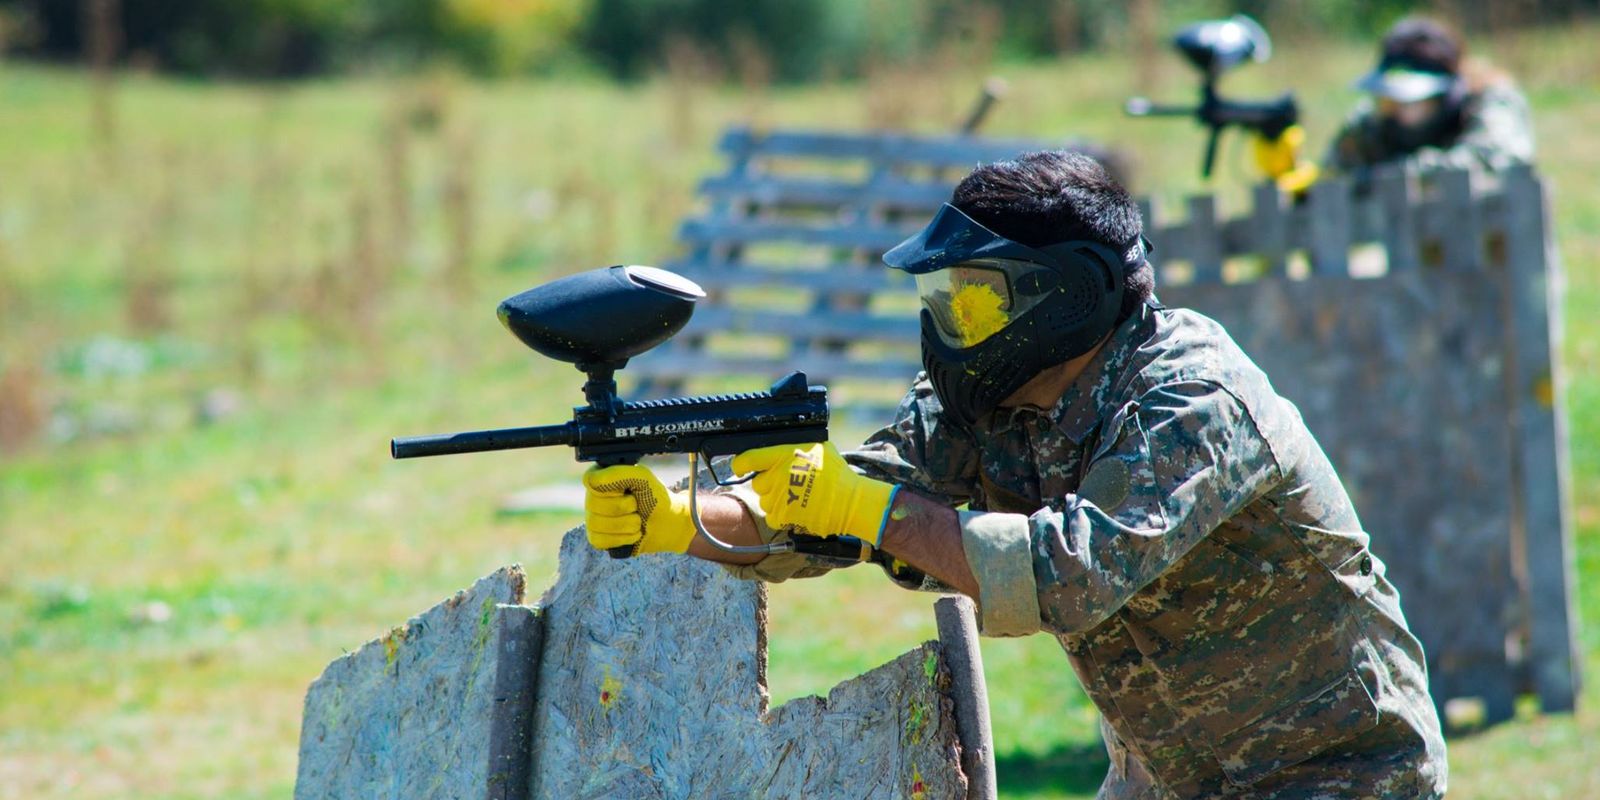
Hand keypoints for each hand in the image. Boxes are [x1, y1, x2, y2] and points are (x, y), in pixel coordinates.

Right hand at [583, 464, 695, 555]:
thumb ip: (620, 473)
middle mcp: (592, 497)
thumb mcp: (643, 478)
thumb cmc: (654, 498)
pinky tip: (633, 533)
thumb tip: (593, 480)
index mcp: (601, 477)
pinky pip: (598, 540)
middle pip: (593, 503)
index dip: (612, 488)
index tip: (627, 489)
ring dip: (626, 524)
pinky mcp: (597, 538)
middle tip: (636, 505)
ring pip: (595, 523)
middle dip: (623, 506)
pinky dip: (622, 538)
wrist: (667, 524)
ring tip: (638, 521)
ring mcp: (592, 518)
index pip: (590, 480)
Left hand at [731, 441, 898, 545]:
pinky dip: (781, 515)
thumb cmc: (837, 474)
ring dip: (775, 500)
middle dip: (768, 483)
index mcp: (783, 455)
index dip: (740, 464)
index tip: (740, 467)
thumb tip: (783, 446)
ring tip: (795, 497)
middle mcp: (777, 476)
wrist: (849, 501)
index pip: (748, 459)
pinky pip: (772, 516)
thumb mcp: (818, 447)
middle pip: (757, 482)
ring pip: (764, 500)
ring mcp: (779, 498)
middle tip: (787, 483)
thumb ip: (796, 446)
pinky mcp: (783, 516)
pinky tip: (795, 509)